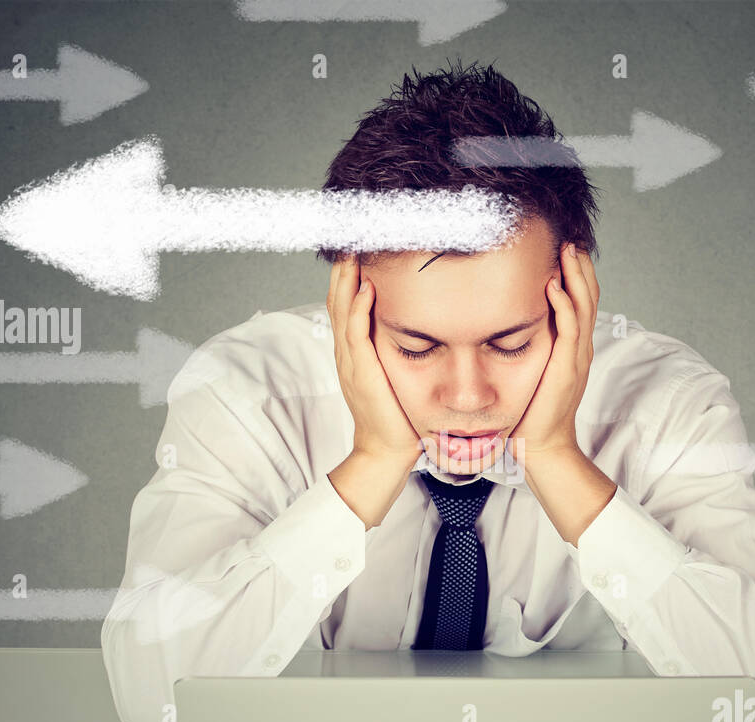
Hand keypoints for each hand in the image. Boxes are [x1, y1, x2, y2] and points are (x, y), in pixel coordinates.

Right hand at [329, 255, 422, 464]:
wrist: (386, 451)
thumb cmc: (396, 415)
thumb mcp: (394, 373)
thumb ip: (396, 350)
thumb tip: (417, 324)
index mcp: (353, 351)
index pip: (345, 303)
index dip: (348, 274)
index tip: (358, 247)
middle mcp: (347, 352)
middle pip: (337, 299)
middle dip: (343, 267)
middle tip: (351, 236)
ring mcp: (351, 362)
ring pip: (342, 310)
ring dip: (347, 278)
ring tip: (353, 250)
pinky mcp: (362, 373)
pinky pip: (356, 335)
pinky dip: (359, 310)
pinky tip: (368, 288)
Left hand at [507, 242, 599, 468]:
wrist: (542, 446)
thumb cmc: (531, 412)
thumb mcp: (530, 370)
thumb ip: (525, 347)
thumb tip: (502, 325)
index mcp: (572, 347)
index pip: (580, 301)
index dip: (576, 274)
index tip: (564, 249)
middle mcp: (579, 348)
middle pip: (588, 296)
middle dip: (580, 266)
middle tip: (570, 239)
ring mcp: (577, 357)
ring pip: (584, 306)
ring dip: (576, 276)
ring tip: (567, 250)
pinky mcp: (568, 368)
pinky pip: (570, 330)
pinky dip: (565, 305)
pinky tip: (554, 286)